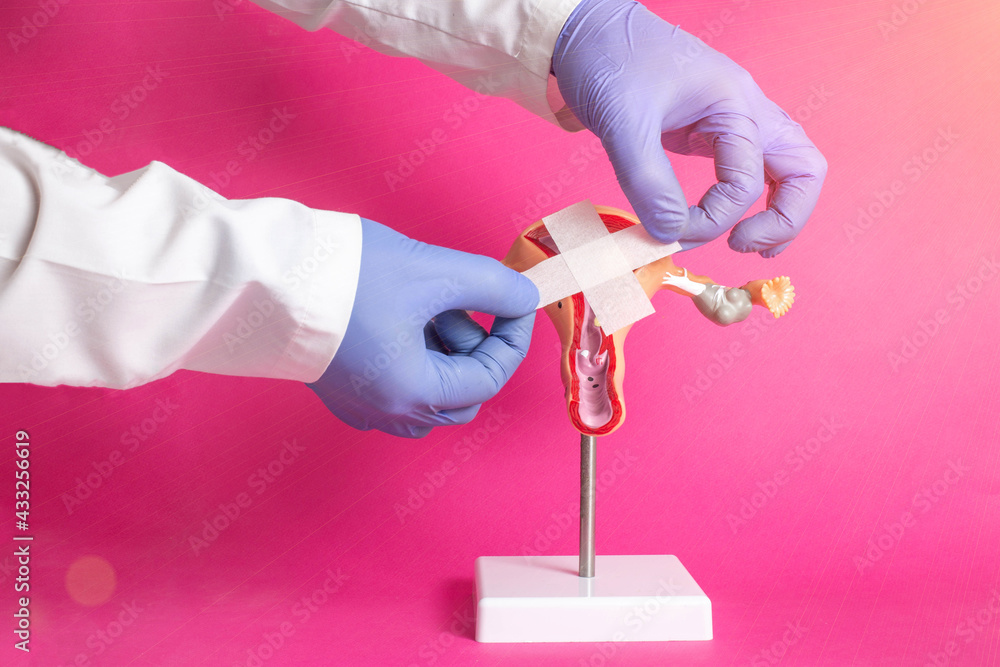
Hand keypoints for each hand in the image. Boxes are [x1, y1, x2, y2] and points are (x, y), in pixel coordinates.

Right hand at [308, 218, 537, 437]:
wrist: (260, 275)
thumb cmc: (342, 277)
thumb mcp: (434, 272)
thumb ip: (493, 285)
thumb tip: (524, 296)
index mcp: (413, 394)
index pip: (490, 377)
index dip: (512, 337)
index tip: (514, 301)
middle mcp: (388, 411)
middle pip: (463, 393)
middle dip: (472, 345)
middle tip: (453, 303)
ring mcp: (362, 405)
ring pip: (431, 388)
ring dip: (443, 347)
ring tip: (420, 302)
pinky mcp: (343, 388)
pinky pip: (398, 382)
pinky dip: (414, 352)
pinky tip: (397, 315)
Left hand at [552, 0, 826, 256]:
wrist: (587, 32)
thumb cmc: (609, 60)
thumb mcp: (622, 123)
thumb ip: (647, 181)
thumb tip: (669, 234)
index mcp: (735, 103)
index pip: (745, 182)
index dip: (712, 219)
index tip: (671, 232)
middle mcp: (746, 110)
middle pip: (802, 169)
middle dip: (783, 218)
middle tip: (740, 246)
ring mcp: (733, 120)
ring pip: (785, 168)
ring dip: (777, 210)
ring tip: (745, 243)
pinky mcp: (712, 131)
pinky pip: (749, 169)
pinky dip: (747, 198)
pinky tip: (727, 221)